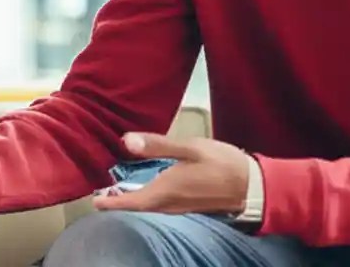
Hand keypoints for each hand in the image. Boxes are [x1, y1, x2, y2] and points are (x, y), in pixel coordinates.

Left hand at [92, 133, 249, 214]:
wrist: (254, 186)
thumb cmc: (222, 164)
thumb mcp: (190, 148)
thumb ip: (157, 145)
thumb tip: (126, 141)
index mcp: (166, 190)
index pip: (131, 202)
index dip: (111, 203)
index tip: (95, 201)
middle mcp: (170, 204)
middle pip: (138, 206)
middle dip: (119, 202)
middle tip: (103, 194)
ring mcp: (181, 207)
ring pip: (150, 207)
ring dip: (133, 201)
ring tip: (118, 191)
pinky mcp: (189, 205)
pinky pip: (162, 206)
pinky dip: (148, 199)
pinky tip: (147, 187)